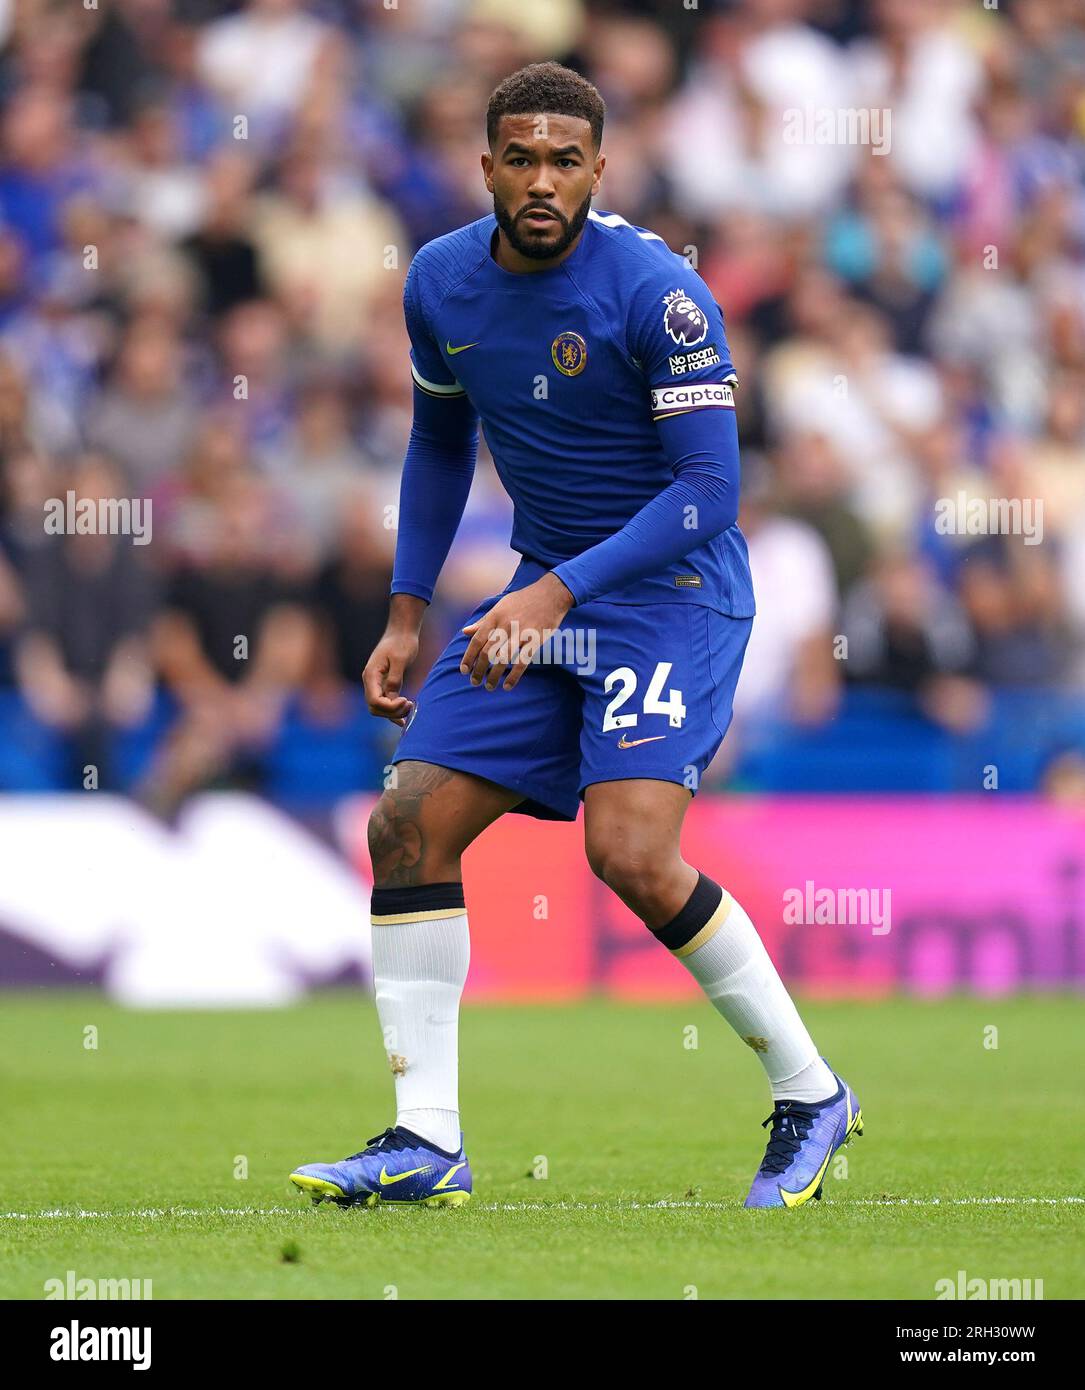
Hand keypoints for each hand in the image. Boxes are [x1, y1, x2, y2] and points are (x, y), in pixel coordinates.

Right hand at [363, 629, 418, 725]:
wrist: (401, 632)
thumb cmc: (401, 642)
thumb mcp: (400, 659)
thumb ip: (394, 679)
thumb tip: (392, 698)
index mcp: (371, 675)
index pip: (375, 701)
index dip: (390, 707)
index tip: (407, 700)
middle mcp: (370, 681)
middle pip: (375, 708)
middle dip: (392, 712)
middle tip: (410, 705)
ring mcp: (376, 683)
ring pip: (379, 708)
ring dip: (394, 712)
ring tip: (410, 707)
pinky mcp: (383, 684)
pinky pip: (385, 702)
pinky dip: (394, 710)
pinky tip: (405, 715)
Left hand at [460, 572, 573, 690]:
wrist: (550, 594)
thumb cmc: (523, 600)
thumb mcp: (500, 606)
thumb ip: (483, 621)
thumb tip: (465, 632)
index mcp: (495, 617)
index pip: (477, 641)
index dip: (469, 657)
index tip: (464, 670)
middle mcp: (506, 626)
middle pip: (488, 652)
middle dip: (479, 670)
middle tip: (475, 682)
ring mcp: (521, 633)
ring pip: (503, 659)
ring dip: (494, 676)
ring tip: (489, 686)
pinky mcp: (536, 640)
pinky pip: (523, 662)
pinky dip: (514, 676)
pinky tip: (507, 686)